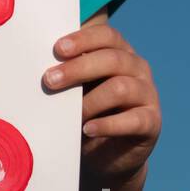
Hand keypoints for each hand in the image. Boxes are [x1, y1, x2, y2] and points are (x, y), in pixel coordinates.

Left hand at [42, 21, 159, 183]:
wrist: (106, 154)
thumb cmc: (86, 112)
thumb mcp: (76, 90)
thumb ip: (67, 73)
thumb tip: (38, 64)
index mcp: (120, 52)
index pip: (107, 35)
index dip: (83, 39)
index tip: (57, 49)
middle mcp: (138, 69)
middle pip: (112, 59)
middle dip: (78, 68)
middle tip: (50, 80)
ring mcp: (148, 94)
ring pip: (121, 87)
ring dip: (90, 101)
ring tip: (71, 115)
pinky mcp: (152, 122)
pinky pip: (133, 120)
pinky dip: (108, 125)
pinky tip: (88, 129)